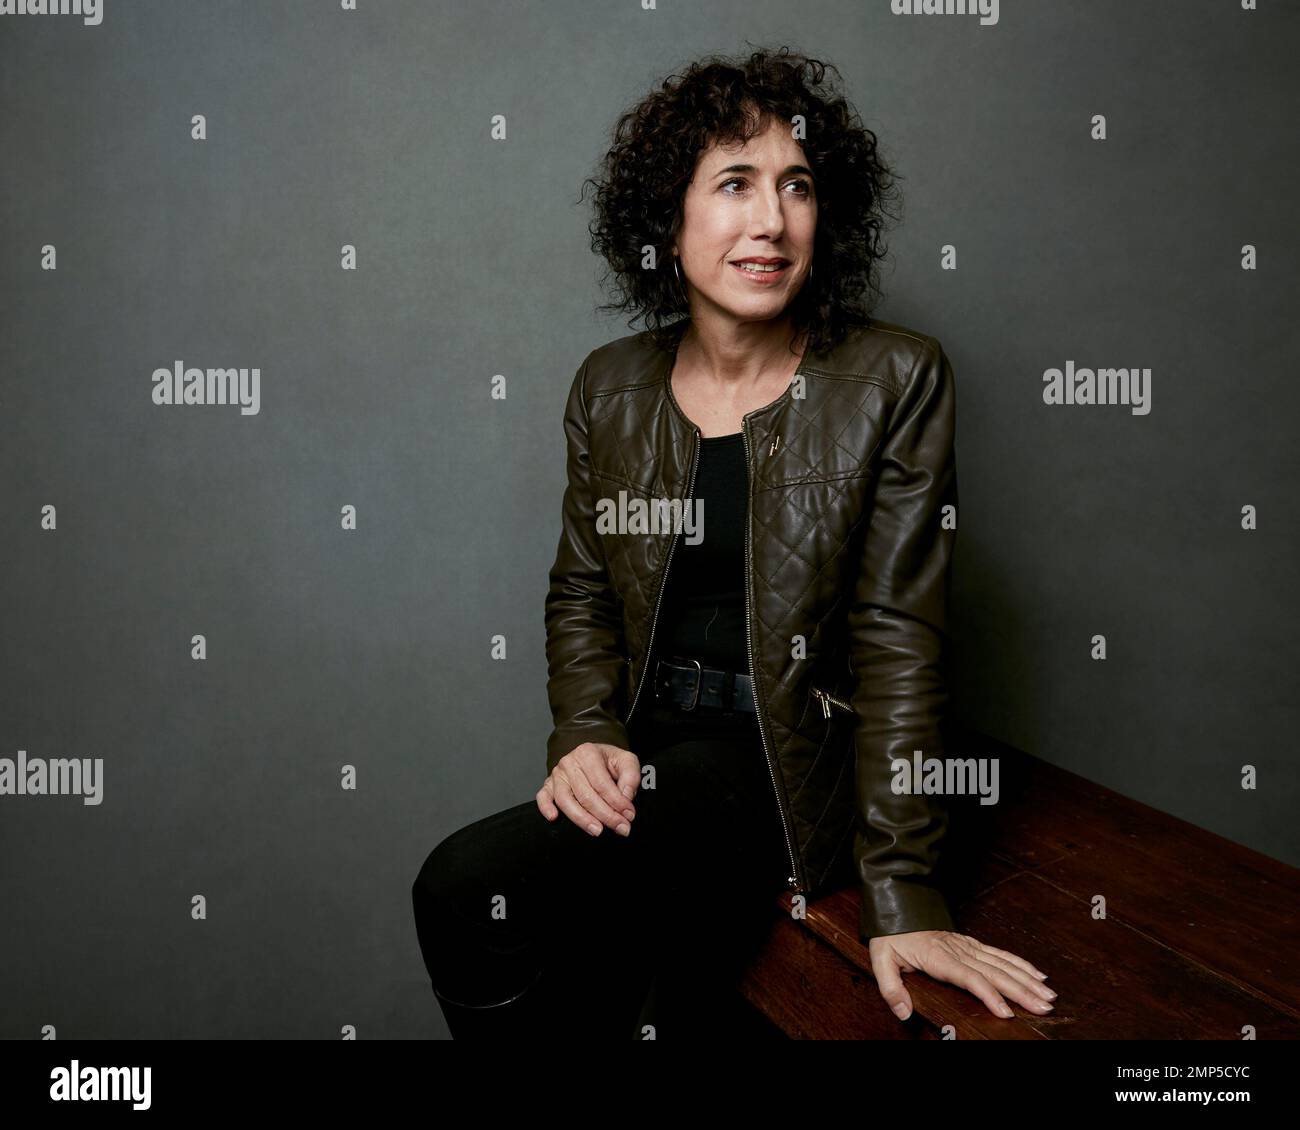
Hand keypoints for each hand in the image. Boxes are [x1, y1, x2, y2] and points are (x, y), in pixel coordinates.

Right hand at [536, 742, 639, 836]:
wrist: (592, 757)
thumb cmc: (608, 761)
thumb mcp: (626, 760)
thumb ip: (631, 776)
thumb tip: (625, 797)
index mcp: (587, 753)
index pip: (602, 783)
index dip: (617, 801)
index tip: (629, 815)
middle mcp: (569, 762)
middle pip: (585, 794)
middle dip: (605, 815)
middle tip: (620, 828)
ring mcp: (557, 775)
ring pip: (565, 800)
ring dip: (581, 818)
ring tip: (597, 830)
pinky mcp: (548, 785)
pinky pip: (542, 797)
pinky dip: (545, 807)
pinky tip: (554, 818)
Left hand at [868, 930, 1053, 1020]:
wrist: (896, 907)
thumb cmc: (891, 936)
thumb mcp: (881, 960)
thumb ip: (891, 988)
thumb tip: (903, 1013)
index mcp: (939, 956)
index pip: (970, 977)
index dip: (989, 994)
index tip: (1007, 1012)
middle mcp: (959, 950)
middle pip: (995, 972)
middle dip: (1021, 991)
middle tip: (1044, 1007)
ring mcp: (967, 945)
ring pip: (1003, 963)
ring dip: (1027, 979)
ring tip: (1048, 994)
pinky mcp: (971, 943)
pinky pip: (1000, 953)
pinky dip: (1021, 964)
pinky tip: (1037, 973)